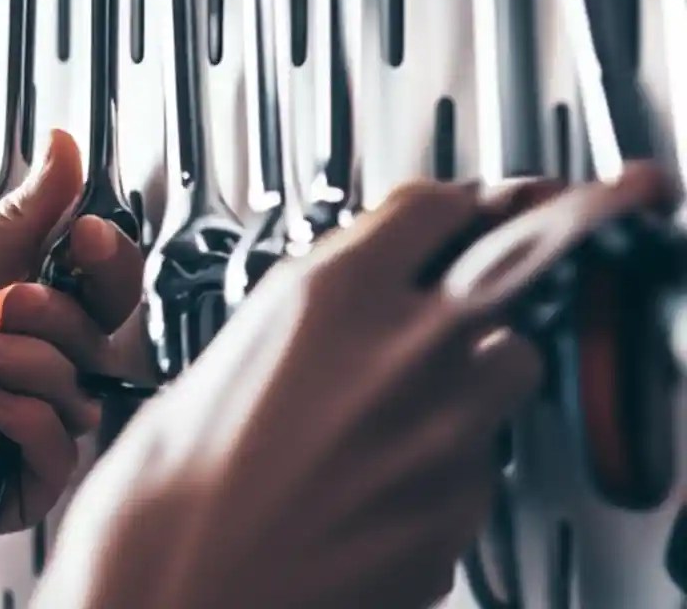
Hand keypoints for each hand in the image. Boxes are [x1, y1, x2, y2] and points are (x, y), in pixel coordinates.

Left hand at [0, 130, 142, 529]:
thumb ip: (21, 216)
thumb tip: (65, 146)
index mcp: (17, 314)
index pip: (100, 292)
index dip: (108, 264)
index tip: (87, 235)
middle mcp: (24, 369)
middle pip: (100, 345)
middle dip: (60, 318)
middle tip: (9, 304)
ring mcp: (16, 425)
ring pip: (83, 398)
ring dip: (34, 368)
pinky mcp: (4, 483)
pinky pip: (59, 456)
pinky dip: (29, 422)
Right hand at [34, 176, 673, 608]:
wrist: (175, 604)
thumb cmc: (164, 502)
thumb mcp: (213, 366)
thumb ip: (299, 321)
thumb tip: (337, 305)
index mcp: (325, 299)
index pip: (432, 205)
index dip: (453, 204)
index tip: (470, 207)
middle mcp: (401, 354)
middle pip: (522, 261)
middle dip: (558, 231)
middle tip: (608, 204)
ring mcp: (443, 437)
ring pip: (513, 367)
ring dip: (481, 369)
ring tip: (412, 399)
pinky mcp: (458, 518)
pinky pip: (478, 464)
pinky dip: (448, 462)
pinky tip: (379, 481)